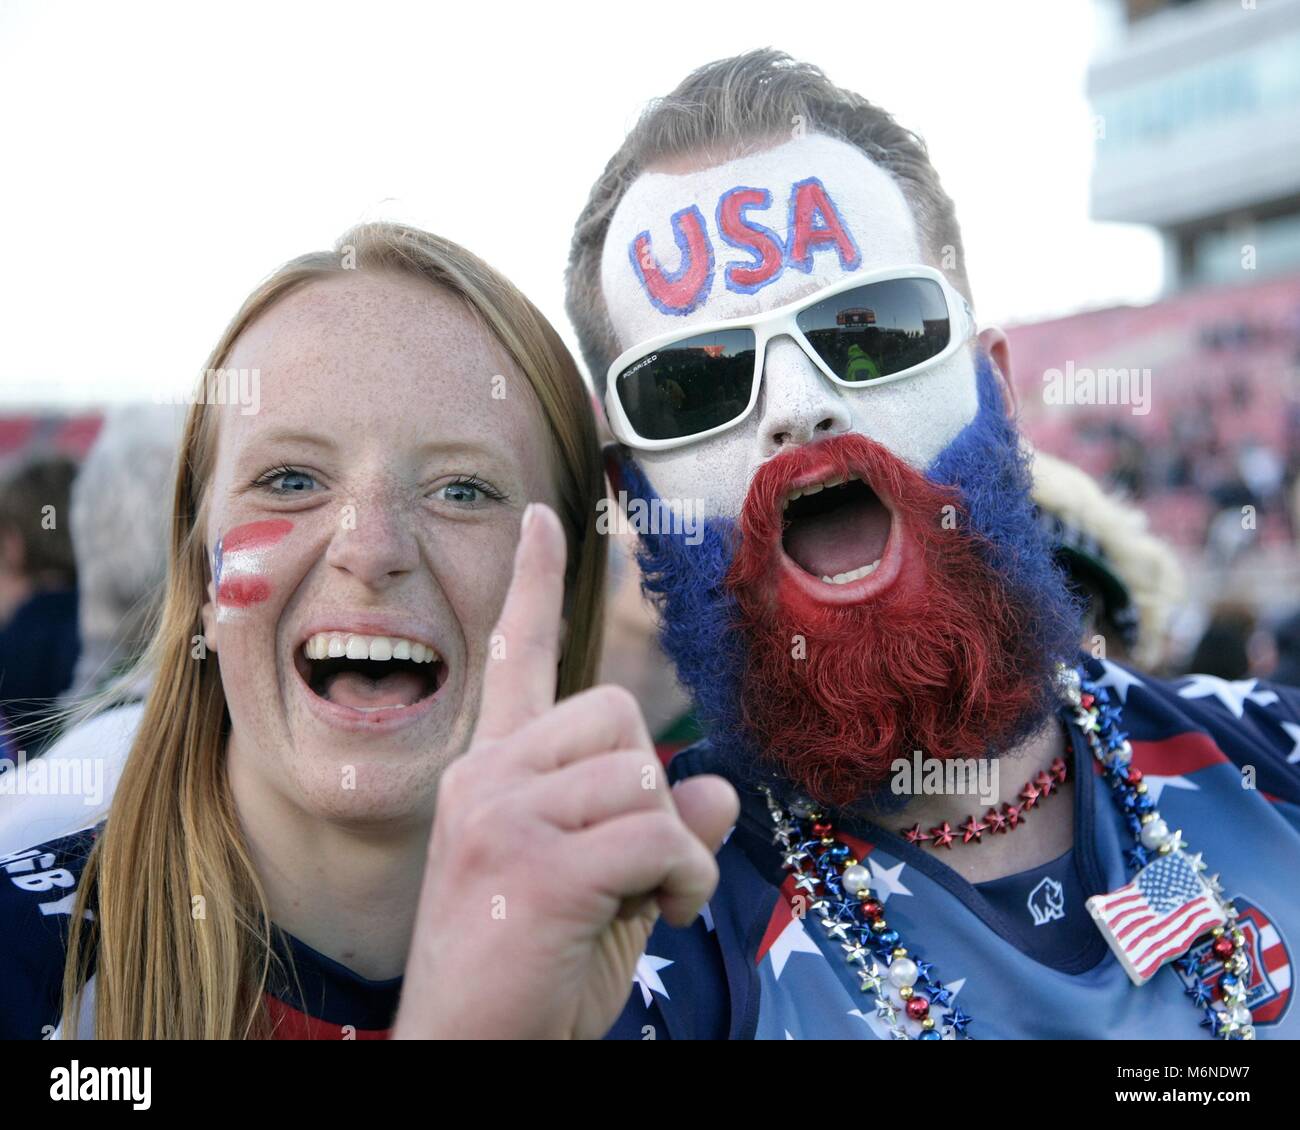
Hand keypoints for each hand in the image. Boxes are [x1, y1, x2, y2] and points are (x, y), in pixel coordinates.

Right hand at [393, 502, 737, 1038]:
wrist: (468, 1054)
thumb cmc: (528, 974)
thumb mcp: (602, 887)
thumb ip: (648, 827)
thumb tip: (714, 787)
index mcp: (490, 773)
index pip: (514, 658)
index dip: (531, 584)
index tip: (542, 517)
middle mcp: (485, 778)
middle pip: (614, 714)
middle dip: (649, 788)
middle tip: (637, 866)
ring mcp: (503, 817)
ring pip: (645, 775)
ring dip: (675, 848)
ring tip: (647, 901)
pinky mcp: (538, 865)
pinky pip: (661, 835)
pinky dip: (685, 880)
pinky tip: (658, 915)